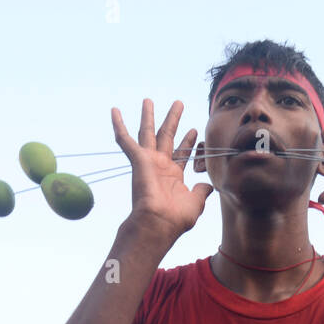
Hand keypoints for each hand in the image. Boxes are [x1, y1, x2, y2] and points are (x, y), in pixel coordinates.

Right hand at [113, 99, 212, 239]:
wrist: (159, 223)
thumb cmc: (176, 218)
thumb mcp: (196, 202)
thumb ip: (202, 191)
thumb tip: (209, 185)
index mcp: (173, 176)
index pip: (182, 153)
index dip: (188, 141)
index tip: (194, 130)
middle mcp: (160, 166)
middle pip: (166, 136)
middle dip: (173, 120)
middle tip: (179, 103)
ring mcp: (148, 162)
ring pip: (147, 132)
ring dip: (148, 116)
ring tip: (148, 100)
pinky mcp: (137, 159)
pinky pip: (124, 139)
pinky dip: (118, 125)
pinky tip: (114, 110)